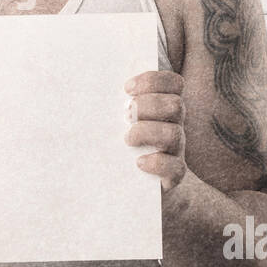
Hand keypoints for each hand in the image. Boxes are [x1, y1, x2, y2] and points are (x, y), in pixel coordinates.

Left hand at [125, 70, 186, 191]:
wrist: (132, 186)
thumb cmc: (120, 144)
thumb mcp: (117, 119)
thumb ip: (116, 103)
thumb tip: (90, 83)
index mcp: (164, 107)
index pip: (174, 83)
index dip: (154, 81)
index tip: (127, 88)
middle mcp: (174, 125)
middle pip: (176, 105)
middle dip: (149, 105)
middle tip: (126, 113)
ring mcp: (176, 151)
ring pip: (174, 134)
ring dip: (147, 132)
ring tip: (128, 139)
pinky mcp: (173, 175)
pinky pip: (176, 168)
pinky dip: (156, 163)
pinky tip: (138, 162)